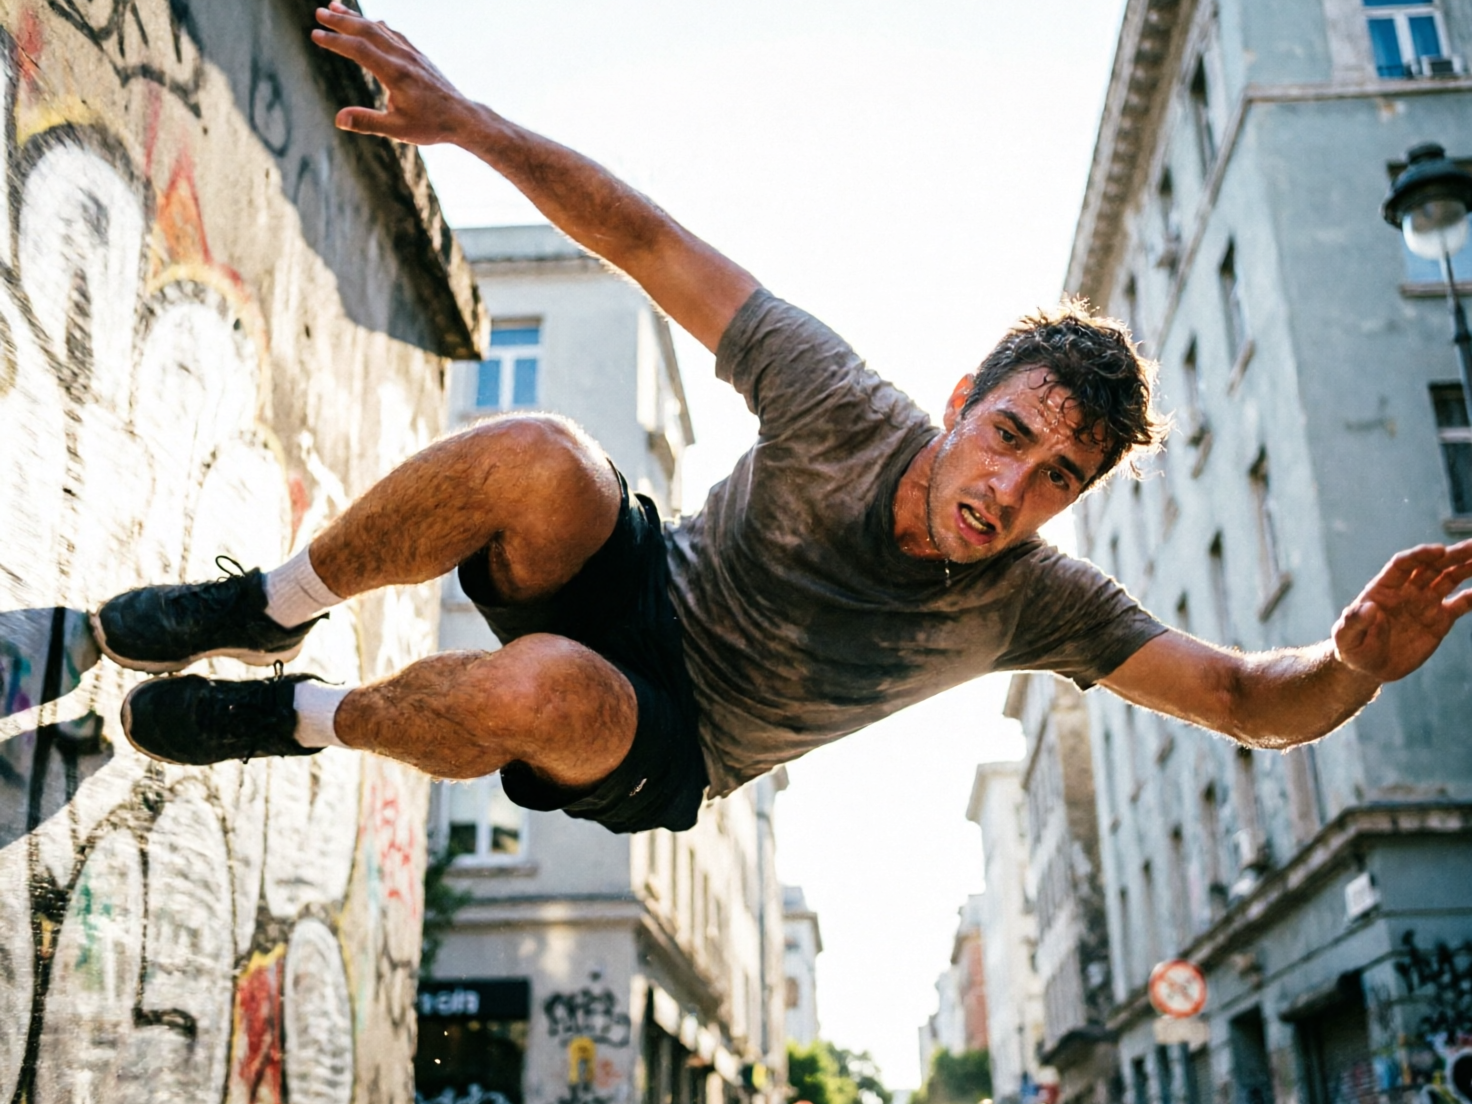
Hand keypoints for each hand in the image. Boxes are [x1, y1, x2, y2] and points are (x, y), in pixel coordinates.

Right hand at [311, 2, 475, 143]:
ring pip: (380, 28)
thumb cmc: (431, 126)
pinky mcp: (418, 56)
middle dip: (341, 20)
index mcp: (395, 73)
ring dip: (357, 17)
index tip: (315, 34)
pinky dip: (377, 25)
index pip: (359, 49)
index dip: (335, 41)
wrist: (462, 118)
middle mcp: (403, 57)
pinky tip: (370, 24)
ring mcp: (412, 54)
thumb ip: (367, 122)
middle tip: (319, 12)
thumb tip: (338, 119)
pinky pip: (394, 33)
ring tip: (336, 7)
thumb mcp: (398, 129)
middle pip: (368, 31)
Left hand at [1333, 540, 1471, 681]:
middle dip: (1452, 555)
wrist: (1368, 667)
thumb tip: (1366, 607)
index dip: (1420, 555)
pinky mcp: (1439, 621)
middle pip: (1432, 566)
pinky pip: (1460, 605)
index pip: (1403, 565)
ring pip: (1449, 579)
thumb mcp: (1346, 637)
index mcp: (1384, 588)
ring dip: (1467, 568)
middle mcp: (1407, 591)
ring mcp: (1425, 604)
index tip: (1439, 550)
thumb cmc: (1353, 647)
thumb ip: (1354, 621)